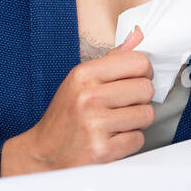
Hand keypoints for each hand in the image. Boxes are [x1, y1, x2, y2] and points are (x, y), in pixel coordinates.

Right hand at [2, 25, 154, 175]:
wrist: (44, 154)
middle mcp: (89, 97)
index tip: (137, 79)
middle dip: (140, 98)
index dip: (144, 71)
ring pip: (146, 114)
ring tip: (117, 122)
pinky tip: (112, 138)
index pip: (138, 62)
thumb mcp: (80, 81)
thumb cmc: (64, 115)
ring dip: (136, 121)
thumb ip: (111, 59)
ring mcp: (95, 125)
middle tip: (123, 104)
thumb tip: (138, 36)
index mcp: (83, 75)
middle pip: (146, 88)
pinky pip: (138, 139)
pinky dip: (130, 140)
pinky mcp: (103, 151)